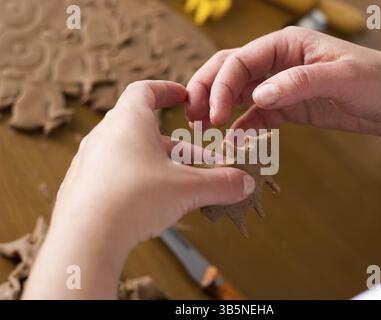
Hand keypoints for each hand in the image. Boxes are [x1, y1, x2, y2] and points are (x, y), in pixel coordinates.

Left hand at [24, 80, 254, 298]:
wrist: (85, 238)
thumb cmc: (134, 199)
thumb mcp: (187, 189)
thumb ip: (220, 183)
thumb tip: (244, 183)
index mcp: (128, 121)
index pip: (145, 90)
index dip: (166, 90)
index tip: (183, 96)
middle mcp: (104, 136)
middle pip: (147, 132)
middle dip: (178, 148)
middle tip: (201, 165)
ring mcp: (90, 162)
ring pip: (133, 156)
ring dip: (160, 167)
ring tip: (183, 188)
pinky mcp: (83, 188)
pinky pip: (116, 176)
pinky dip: (139, 183)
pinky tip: (153, 204)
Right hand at [187, 26, 380, 199]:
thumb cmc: (376, 80)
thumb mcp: (341, 76)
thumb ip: (298, 82)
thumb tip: (258, 95)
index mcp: (285, 44)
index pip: (240, 60)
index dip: (221, 85)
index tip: (215, 114)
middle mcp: (276, 62)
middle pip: (229, 72)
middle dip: (208, 92)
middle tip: (194, 117)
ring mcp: (279, 86)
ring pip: (238, 94)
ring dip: (219, 109)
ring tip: (203, 129)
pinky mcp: (286, 108)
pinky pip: (255, 116)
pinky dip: (242, 128)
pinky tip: (232, 141)